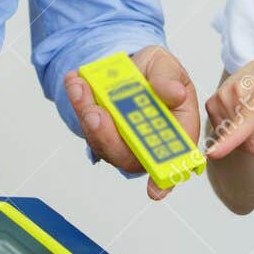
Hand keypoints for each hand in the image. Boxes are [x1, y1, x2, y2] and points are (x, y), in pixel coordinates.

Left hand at [63, 46, 199, 199]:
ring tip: (80, 88)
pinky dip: (79, 104)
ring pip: (103, 141)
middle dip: (110, 137)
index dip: (165, 179)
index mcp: (177, 130)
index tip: (154, 190)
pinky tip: (75, 83)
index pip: (175, 161)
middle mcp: (148, 142)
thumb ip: (168, 80)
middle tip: (96, 113)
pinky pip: (88, 125)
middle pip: (129, 155)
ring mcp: (122, 139)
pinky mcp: (101, 130)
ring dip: (89, 117)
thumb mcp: (167, 66)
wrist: (135, 63)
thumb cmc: (158, 72)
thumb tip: (175, 95)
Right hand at [203, 55, 253, 163]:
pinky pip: (223, 133)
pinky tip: (245, 115)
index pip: (249, 117)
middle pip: (246, 138)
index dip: (232, 137)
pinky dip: (235, 130)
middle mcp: (241, 86)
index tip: (214, 153)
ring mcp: (223, 93)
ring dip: (249, 135)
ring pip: (233, 138)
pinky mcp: (213, 102)